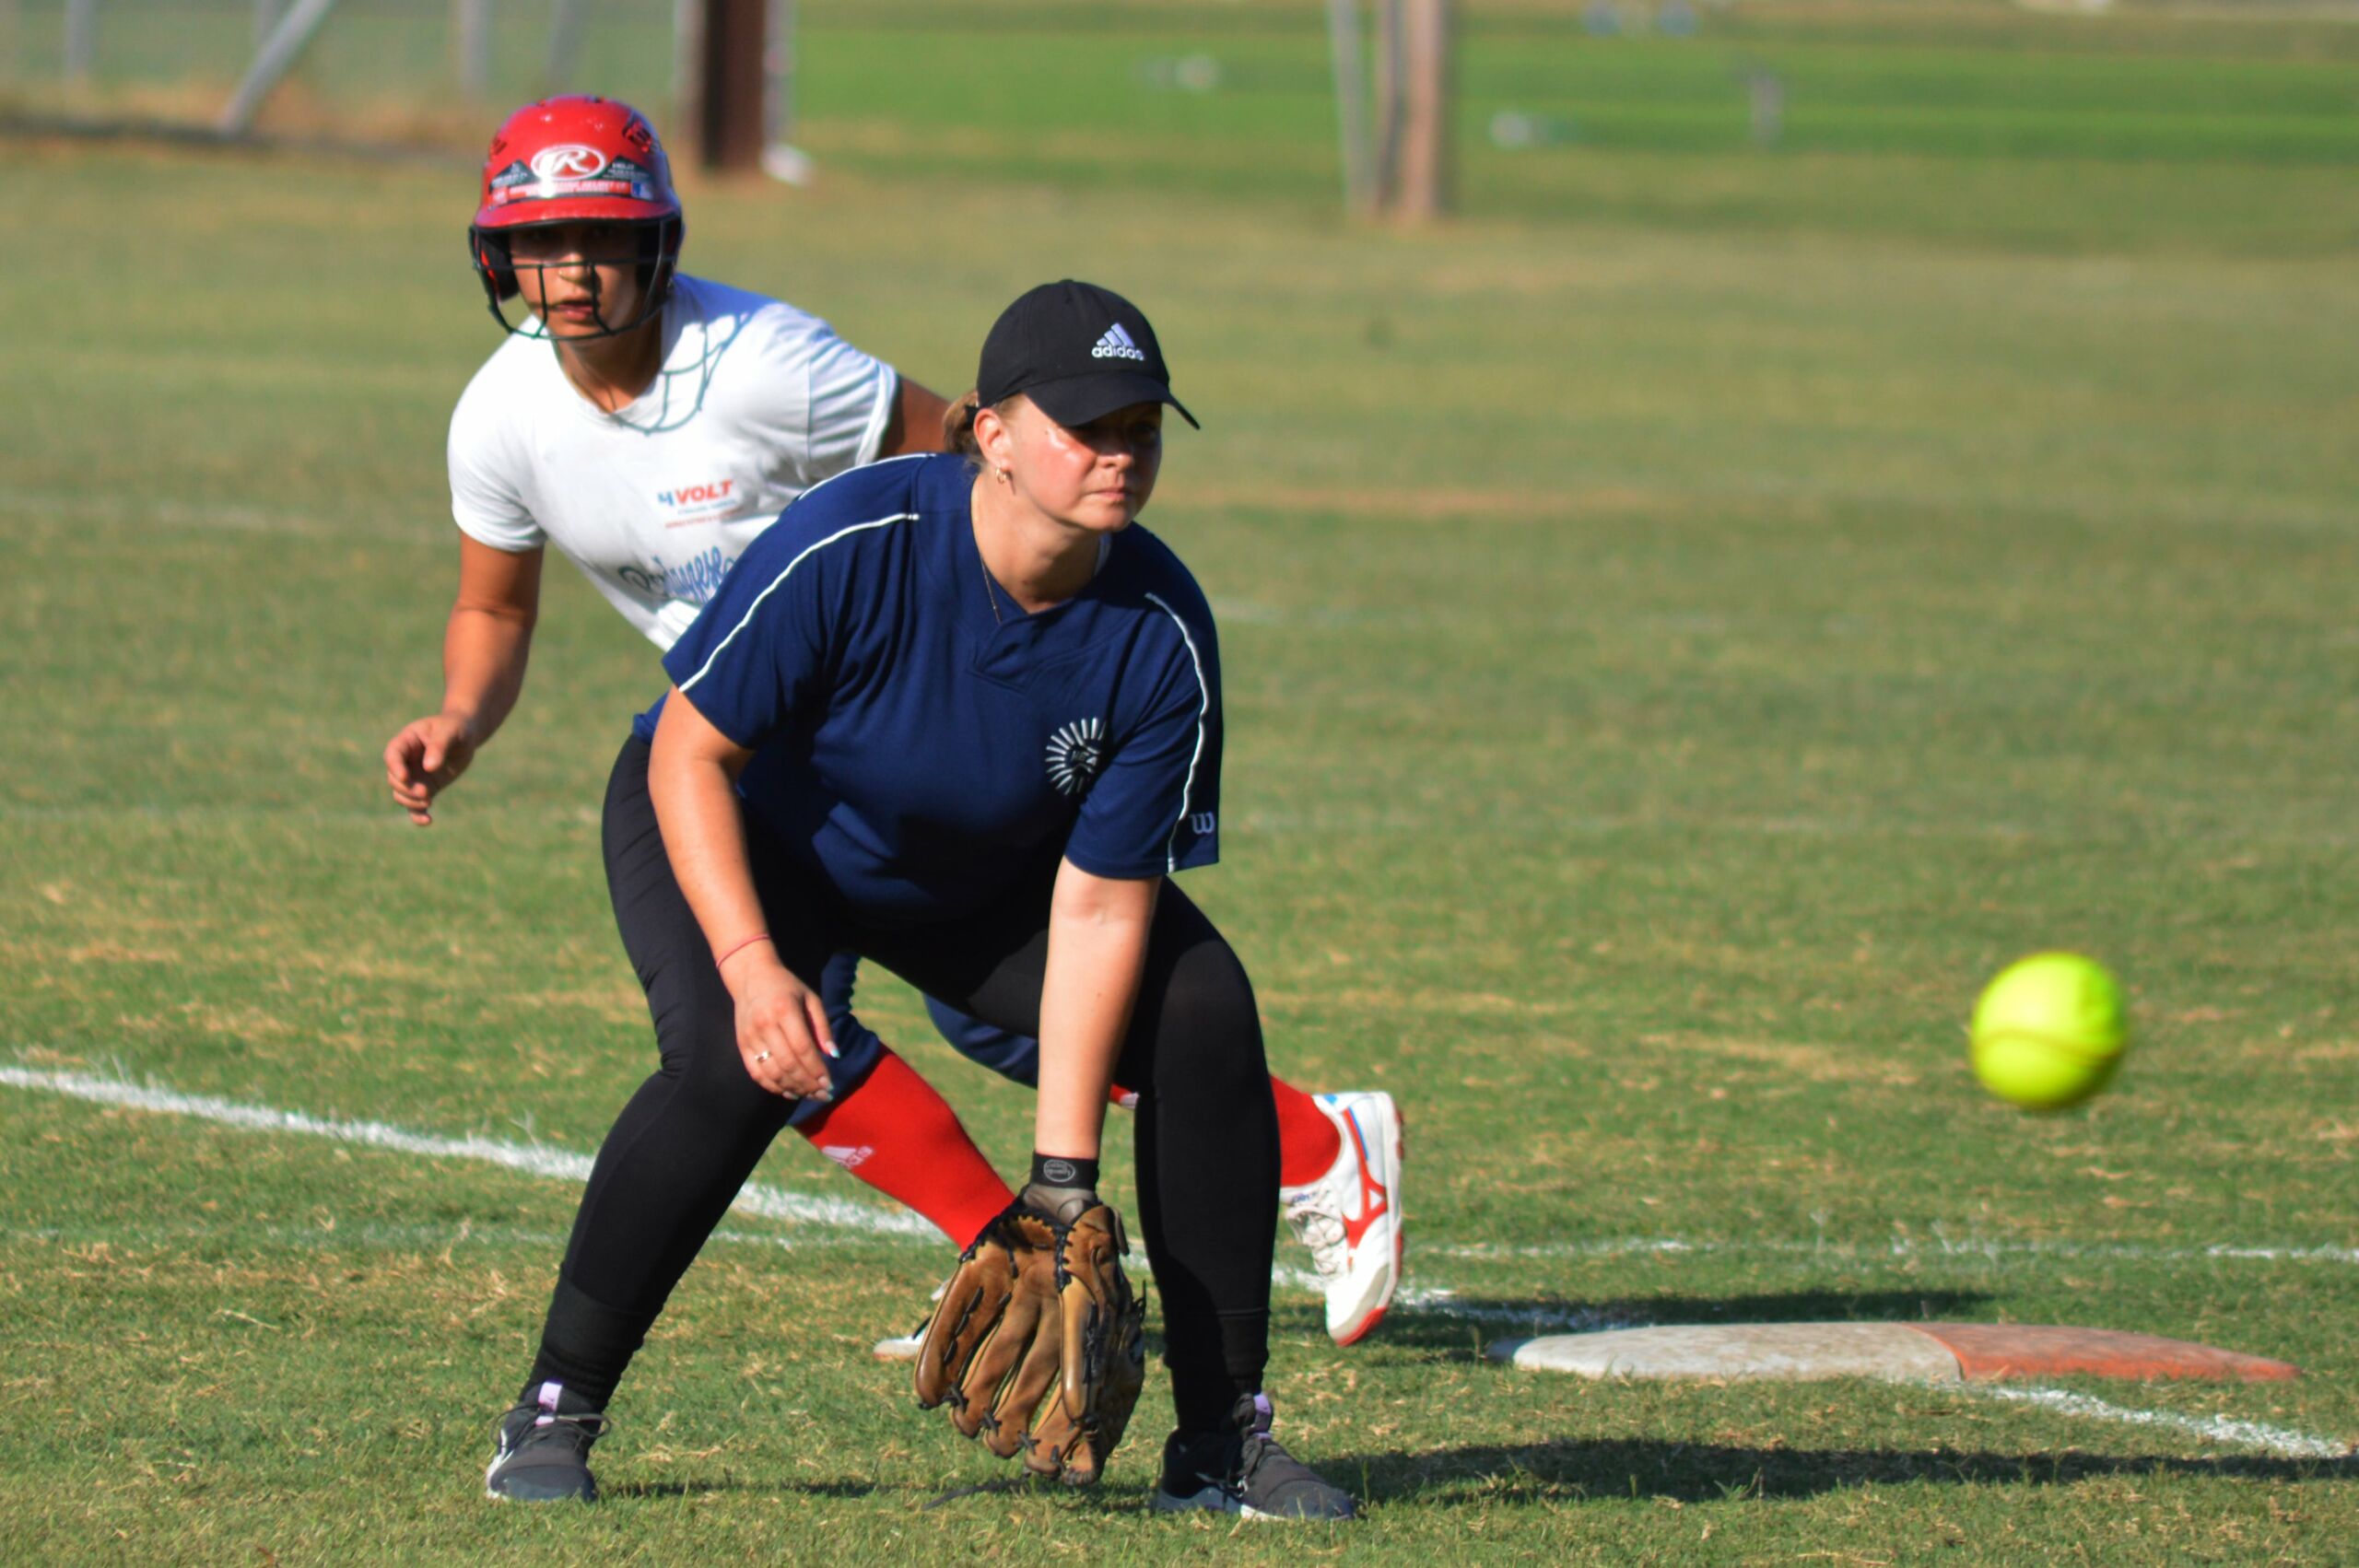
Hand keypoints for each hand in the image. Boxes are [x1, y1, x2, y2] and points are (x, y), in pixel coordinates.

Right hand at [384, 713, 478, 826]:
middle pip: (394, 778)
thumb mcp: (450, 731)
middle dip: (406, 788)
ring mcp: (414, 776)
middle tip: (426, 793)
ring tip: (428, 802)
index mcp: (406, 741)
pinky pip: (415, 806)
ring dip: (410, 802)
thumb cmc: (456, 728)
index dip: (395, 767)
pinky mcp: (426, 788)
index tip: (405, 777)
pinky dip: (418, 815)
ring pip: (401, 794)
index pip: (393, 755)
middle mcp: (405, 761)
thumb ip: (439, 746)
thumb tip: (429, 768)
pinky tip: (428, 821)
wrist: (464, 736)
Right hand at [725, 950, 836, 1098]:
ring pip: (772, 1072)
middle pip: (788, 1064)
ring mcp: (750, 1036)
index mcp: (784, 1010)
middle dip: (808, 1084)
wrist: (751, 977)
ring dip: (793, 1088)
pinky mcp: (742, 1045)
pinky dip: (773, 1087)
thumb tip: (834, 1056)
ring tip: (810, 1095)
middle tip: (823, 1095)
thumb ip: (823, 1027)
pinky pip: (757, 1073)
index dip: (817, 1069)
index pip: (803, 1048)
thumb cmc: (787, 988)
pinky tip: (789, 1092)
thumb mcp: (811, 999)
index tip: (829, 1084)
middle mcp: (765, 1024)